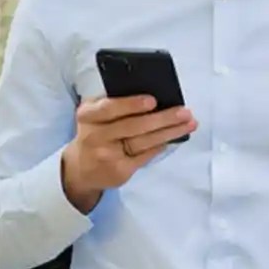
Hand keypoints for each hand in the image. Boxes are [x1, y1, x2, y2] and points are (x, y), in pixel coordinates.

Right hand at [61, 95, 196, 212]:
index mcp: (88, 115)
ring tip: (188, 124)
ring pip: (143, 142)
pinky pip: (144, 156)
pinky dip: (160, 145)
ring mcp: (107, 156)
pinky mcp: (119, 172)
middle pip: (133, 126)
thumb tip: (152, 97)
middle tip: (184, 112)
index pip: (109, 108)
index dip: (131, 104)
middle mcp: (95, 136)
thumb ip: (113, 104)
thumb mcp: (94, 115)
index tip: (152, 100)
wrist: (81, 168)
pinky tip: (173, 138)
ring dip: (169, 132)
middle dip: (162, 118)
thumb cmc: (95, 132)